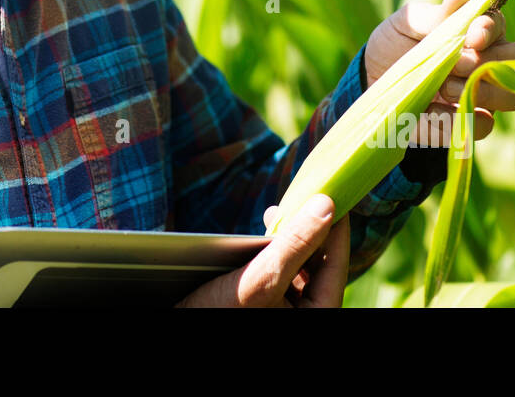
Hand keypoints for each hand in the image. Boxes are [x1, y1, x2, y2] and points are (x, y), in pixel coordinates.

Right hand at [174, 196, 349, 307]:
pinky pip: (280, 269)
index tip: (335, 192)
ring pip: (299, 264)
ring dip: (290, 236)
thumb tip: (326, 205)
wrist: (179, 323)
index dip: (336, 226)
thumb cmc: (217, 314)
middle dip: (309, 228)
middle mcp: (306, 311)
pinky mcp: (267, 300)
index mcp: (317, 313)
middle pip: (318, 263)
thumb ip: (295, 244)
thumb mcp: (260, 278)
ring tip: (279, 212)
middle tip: (304, 196)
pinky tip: (265, 232)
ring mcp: (286, 307)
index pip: (336, 264)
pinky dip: (274, 248)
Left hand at [362, 0, 514, 145]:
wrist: (371, 83)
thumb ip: (433, 14)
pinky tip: (432, 111)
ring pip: (513, 97)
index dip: (491, 30)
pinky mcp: (470, 124)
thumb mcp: (405, 25)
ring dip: (482, 91)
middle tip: (456, 65)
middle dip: (491, 61)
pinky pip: (483, 127)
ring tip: (444, 87)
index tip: (472, 37)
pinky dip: (458, 119)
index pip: (500, 25)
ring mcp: (484, 95)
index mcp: (477, 31)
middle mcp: (489, 61)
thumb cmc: (394, 45)